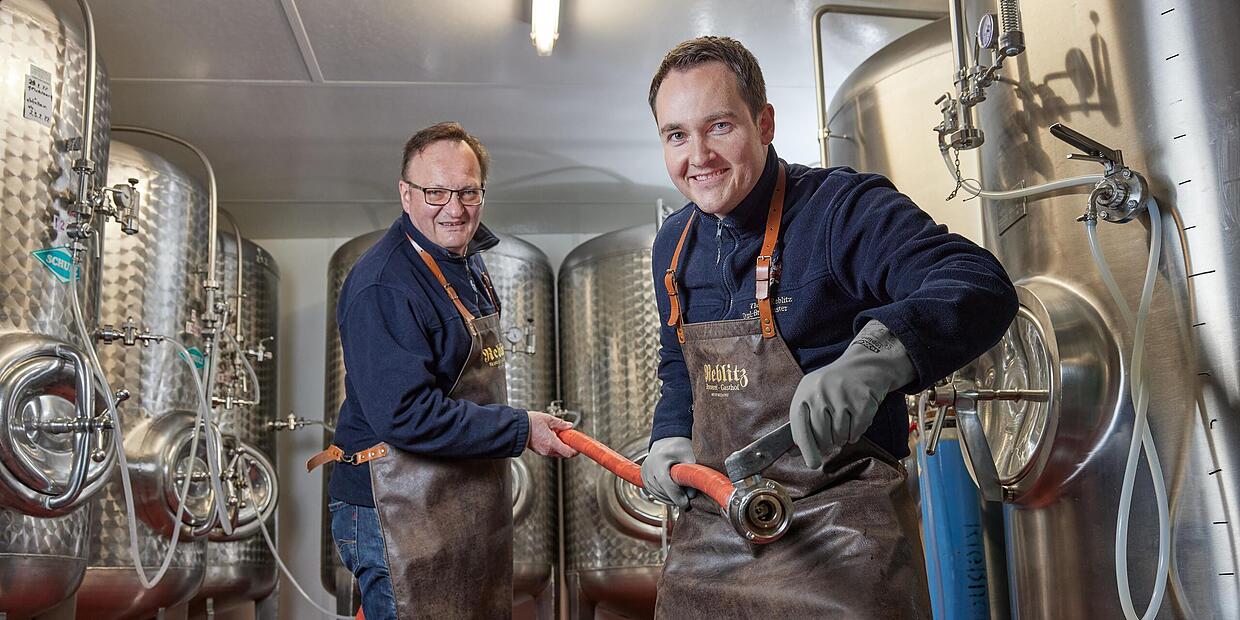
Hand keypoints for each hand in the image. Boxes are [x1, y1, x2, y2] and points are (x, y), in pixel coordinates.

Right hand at [525, 411, 577, 457]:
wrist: (517, 427)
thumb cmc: (530, 423)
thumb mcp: (548, 419)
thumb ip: (560, 424)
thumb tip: (569, 426)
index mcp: (551, 443)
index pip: (568, 453)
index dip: (575, 451)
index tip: (578, 446)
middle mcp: (547, 450)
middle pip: (564, 454)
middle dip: (569, 448)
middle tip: (570, 439)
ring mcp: (542, 451)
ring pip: (557, 453)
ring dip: (561, 446)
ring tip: (560, 435)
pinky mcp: (539, 450)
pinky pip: (550, 451)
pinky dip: (554, 446)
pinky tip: (552, 437)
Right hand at [640, 437, 696, 510]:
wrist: (668, 441)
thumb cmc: (680, 448)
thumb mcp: (690, 457)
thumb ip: (691, 475)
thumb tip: (691, 495)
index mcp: (659, 459)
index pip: (665, 483)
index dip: (675, 496)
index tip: (686, 503)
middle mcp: (648, 466)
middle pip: (660, 490)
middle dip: (675, 498)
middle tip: (688, 500)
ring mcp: (644, 472)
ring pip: (656, 494)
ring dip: (669, 498)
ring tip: (682, 496)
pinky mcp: (643, 476)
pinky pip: (653, 492)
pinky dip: (663, 496)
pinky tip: (673, 494)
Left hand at [789, 320, 914, 468]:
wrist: (864, 366)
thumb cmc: (833, 385)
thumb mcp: (812, 395)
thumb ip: (803, 422)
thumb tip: (795, 452)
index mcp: (805, 392)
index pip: (800, 427)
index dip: (806, 448)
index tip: (812, 463)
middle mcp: (821, 393)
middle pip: (822, 436)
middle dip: (828, 443)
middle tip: (832, 439)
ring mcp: (842, 396)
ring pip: (840, 436)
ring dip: (843, 437)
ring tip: (844, 422)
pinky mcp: (862, 401)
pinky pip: (857, 431)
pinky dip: (856, 432)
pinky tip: (855, 420)